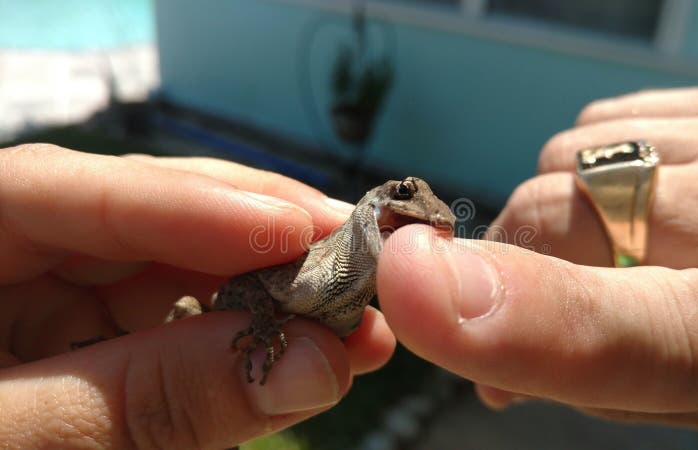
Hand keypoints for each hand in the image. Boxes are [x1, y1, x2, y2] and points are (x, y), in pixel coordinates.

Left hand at [0, 145, 394, 447]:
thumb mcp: (19, 448)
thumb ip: (149, 406)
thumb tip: (312, 364)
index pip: (67, 193)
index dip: (194, 205)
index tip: (305, 228)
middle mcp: (7, 259)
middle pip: (143, 219)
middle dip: (258, 240)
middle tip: (356, 261)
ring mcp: (55, 305)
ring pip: (179, 271)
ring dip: (272, 293)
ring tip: (357, 314)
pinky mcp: (95, 350)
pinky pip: (182, 328)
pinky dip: (249, 340)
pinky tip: (309, 346)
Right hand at [377, 78, 697, 435]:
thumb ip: (615, 379)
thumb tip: (494, 362)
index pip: (645, 330)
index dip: (526, 316)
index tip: (411, 294)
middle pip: (553, 217)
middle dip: (510, 274)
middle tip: (529, 324)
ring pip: (567, 156)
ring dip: (550, 218)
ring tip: (603, 257)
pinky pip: (607, 120)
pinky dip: (585, 168)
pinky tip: (630, 203)